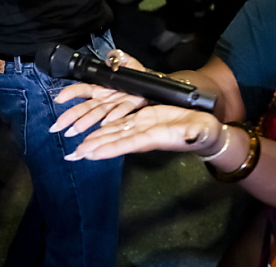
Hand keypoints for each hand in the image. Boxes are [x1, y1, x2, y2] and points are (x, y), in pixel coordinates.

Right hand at [50, 50, 149, 136]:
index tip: (60, 98)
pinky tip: (104, 124)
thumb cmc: (137, 75)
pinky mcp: (126, 110)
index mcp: (100, 85)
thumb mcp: (126, 62)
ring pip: (97, 114)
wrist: (153, 86)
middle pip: (84, 107)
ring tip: (74, 131)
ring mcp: (113, 106)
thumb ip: (116, 57)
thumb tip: (110, 56)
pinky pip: (119, 113)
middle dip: (70, 116)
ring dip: (85, 122)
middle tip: (58, 126)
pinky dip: (113, 118)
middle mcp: (104, 98)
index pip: (81, 89)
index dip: (70, 93)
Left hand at [66, 104, 221, 160]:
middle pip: (112, 141)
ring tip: (77, 147)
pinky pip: (120, 125)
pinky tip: (94, 132)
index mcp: (153, 138)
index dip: (107, 148)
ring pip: (113, 133)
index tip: (90, 154)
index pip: (126, 143)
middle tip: (72, 155)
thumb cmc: (202, 132)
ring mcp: (140, 128)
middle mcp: (142, 136)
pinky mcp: (143, 120)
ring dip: (95, 140)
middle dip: (92, 148)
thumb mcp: (199, 131)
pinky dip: (106, 128)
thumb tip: (191, 135)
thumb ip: (193, 134)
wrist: (203, 130)